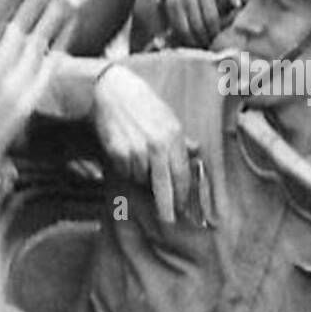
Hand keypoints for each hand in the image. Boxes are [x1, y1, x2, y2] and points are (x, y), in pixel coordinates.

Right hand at [91, 63, 191, 223]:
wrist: (113, 91)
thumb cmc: (144, 104)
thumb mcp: (168, 118)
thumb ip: (181, 139)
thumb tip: (196, 151)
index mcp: (173, 136)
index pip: (181, 174)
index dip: (183, 194)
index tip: (184, 207)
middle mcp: (156, 145)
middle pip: (165, 186)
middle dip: (167, 206)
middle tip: (169, 220)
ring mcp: (136, 150)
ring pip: (142, 179)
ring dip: (143, 178)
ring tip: (140, 158)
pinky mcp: (118, 152)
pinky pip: (126, 172)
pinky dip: (128, 169)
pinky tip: (127, 152)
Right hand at [163, 0, 240, 46]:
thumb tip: (237, 5)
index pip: (210, 19)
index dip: (215, 32)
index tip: (219, 38)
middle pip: (197, 27)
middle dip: (205, 39)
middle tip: (210, 46)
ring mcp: (176, 1)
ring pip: (184, 29)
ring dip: (192, 41)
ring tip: (200, 45)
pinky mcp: (168, 4)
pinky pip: (174, 25)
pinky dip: (181, 35)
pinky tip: (188, 39)